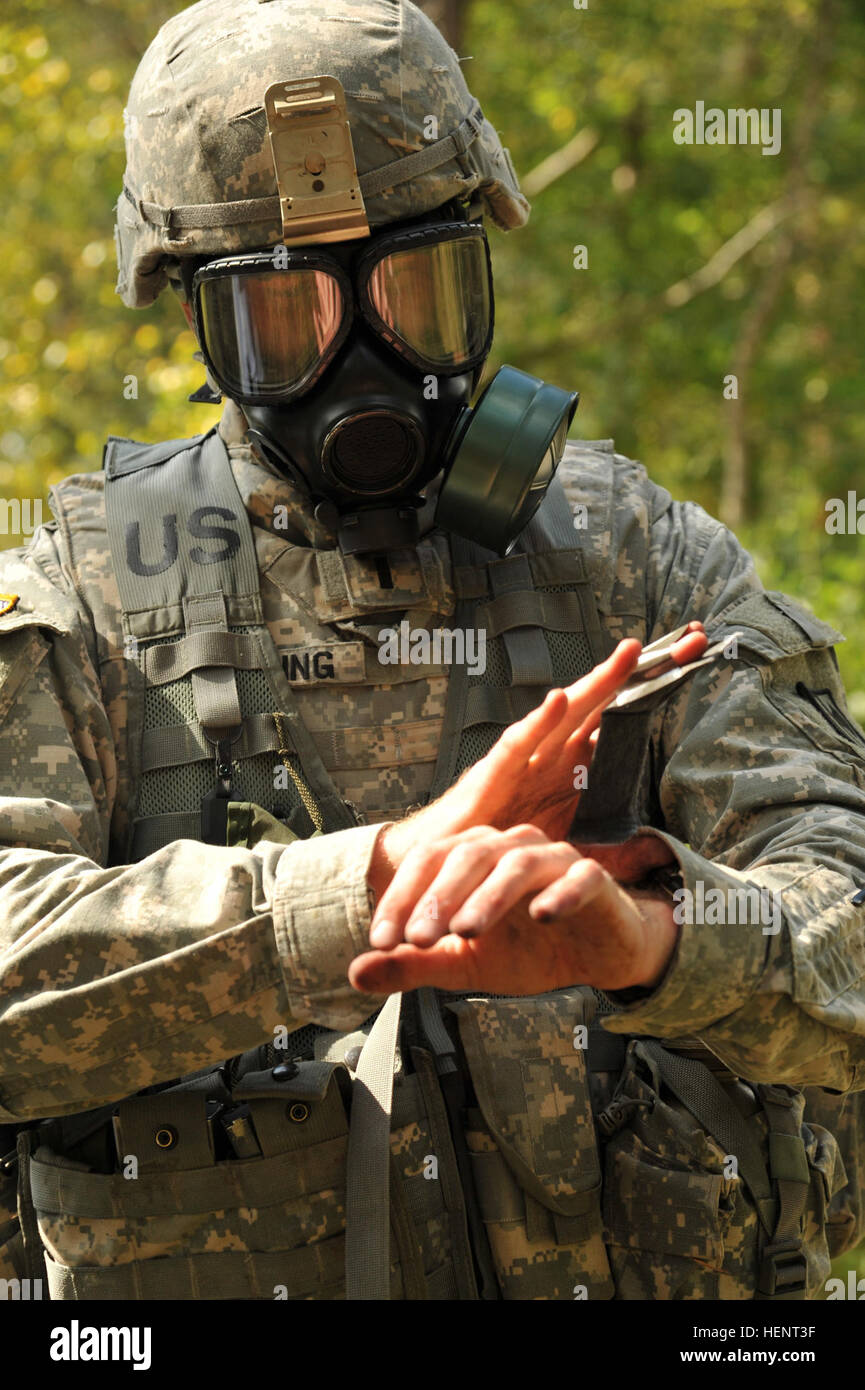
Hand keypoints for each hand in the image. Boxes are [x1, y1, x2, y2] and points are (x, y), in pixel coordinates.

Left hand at [352, 824, 678, 995]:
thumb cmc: (527, 949)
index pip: (428, 862)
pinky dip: (559, 894)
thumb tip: (356, 974)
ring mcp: (555, 859)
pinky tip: (542, 916)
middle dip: (438, 897)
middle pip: (469, 855)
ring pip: (517, 863)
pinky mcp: (594, 880)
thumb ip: (414, 964)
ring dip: (488, 896)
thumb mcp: (463, 963)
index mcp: (475, 857)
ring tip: (466, 931)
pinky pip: (579, 878)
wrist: (595, 954)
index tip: (380, 940)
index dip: (401, 898)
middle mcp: (511, 846)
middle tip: (417, 939)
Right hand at [368, 625, 705, 897]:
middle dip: (644, 672)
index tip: (697, 655)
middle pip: (606, 704)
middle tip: (691, 641)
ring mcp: (523, 762)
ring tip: (631, 654)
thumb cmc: (503, 857)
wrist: (445, 877)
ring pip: (566, 713)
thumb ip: (614, 854)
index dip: (657, 688)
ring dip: (598, 684)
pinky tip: (559, 699)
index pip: (624, 718)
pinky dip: (538, 722)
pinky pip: (517, 745)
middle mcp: (553, 755)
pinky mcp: (491, 778)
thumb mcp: (571, 857)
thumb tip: (661, 852)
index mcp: (574, 768)